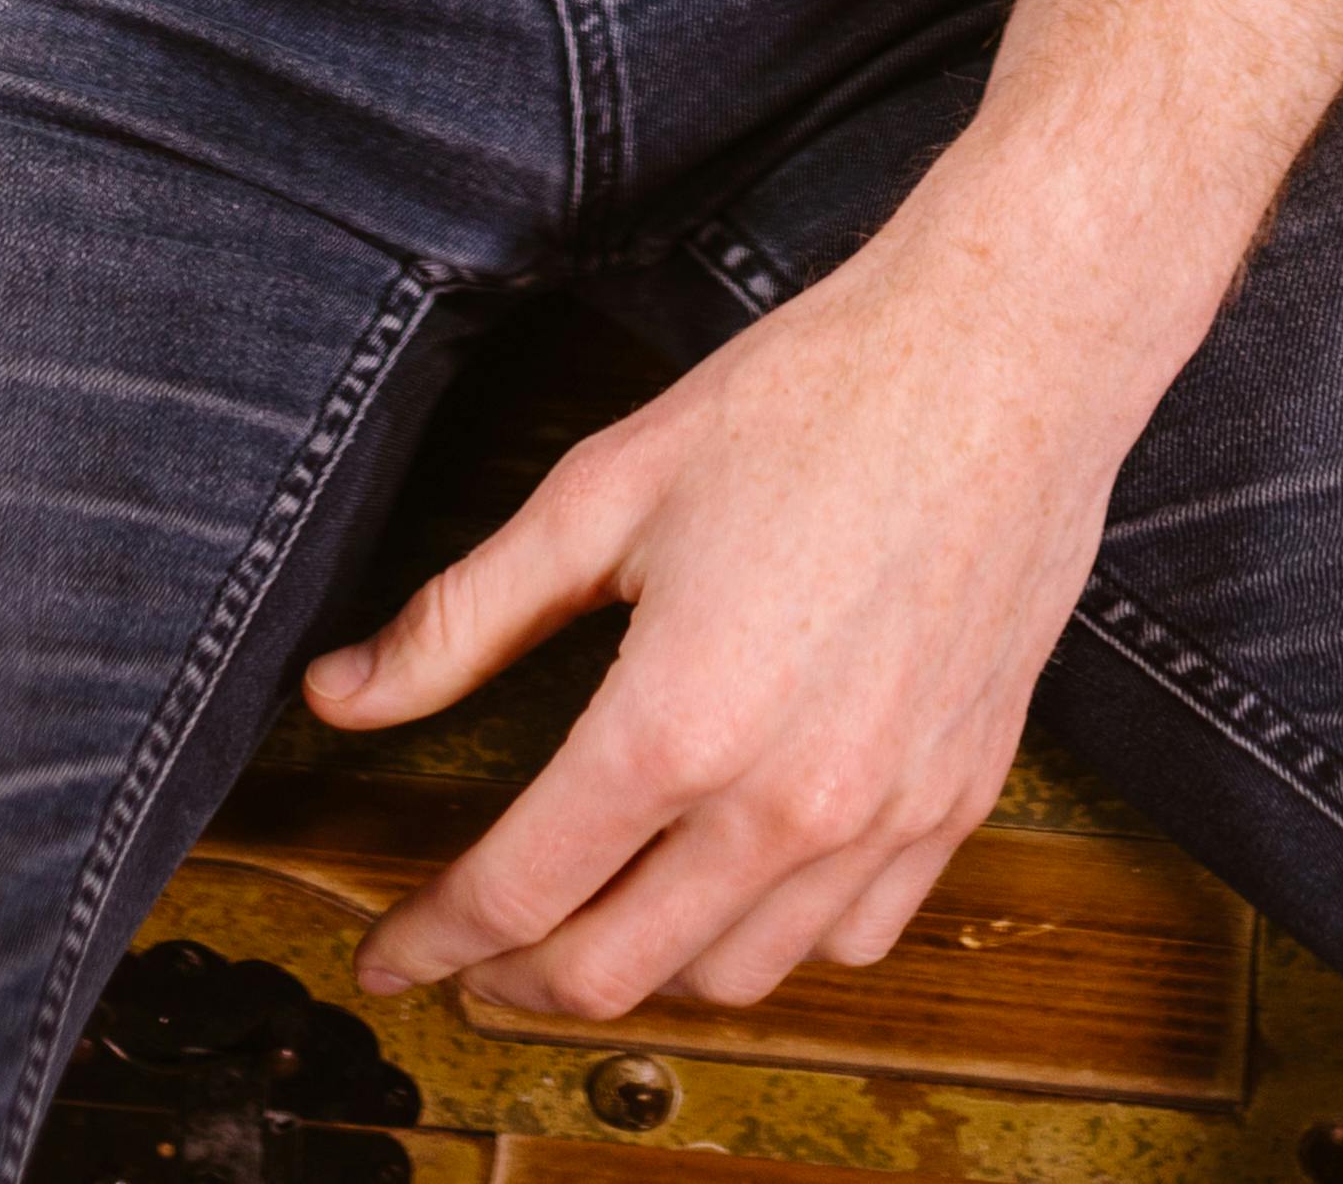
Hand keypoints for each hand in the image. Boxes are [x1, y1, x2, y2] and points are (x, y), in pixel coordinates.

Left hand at [312, 240, 1136, 1024]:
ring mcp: (883, 816)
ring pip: (735, 976)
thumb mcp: (602, 490)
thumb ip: (462, 615)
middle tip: (468, 959)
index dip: (431, 939)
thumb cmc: (808, 401)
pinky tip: (736, 884)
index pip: (517, 890)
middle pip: (615, 971)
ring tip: (593, 921)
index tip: (388, 956)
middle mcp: (784, 803)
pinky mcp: (954, 800)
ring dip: (645, 971)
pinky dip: (776, 940)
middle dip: (517, 982)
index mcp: (676, 723)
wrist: (1002, 360)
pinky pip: (850, 938)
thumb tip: (340, 697)